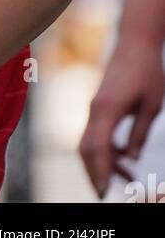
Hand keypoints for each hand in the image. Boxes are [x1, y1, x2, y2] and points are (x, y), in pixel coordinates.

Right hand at [79, 38, 164, 198]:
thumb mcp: (151, 106)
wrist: (136, 42)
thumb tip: (131, 159)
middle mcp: (95, 109)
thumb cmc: (146, 72)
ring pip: (89, 142)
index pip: (98, 148)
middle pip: (86, 149)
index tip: (104, 192)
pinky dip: (106, 149)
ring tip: (126, 180)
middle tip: (105, 195)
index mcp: (107, 109)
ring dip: (102, 163)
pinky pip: (96, 133)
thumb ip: (139, 134)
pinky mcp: (99, 105)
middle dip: (94, 173)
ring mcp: (95, 107)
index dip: (100, 172)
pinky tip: (125, 157)